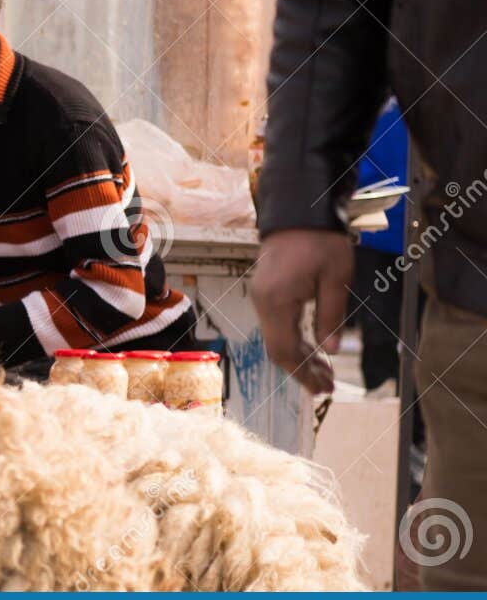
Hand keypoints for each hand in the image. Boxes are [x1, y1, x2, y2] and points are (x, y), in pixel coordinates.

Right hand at [250, 228, 353, 395]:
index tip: (324, 388)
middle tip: (326, 387)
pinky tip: (312, 348)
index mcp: (278, 300)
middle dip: (301, 371)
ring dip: (298, 358)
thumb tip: (330, 351)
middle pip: (276, 349)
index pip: (285, 349)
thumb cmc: (321, 242)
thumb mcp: (336, 280)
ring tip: (323, 372)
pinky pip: (275, 325)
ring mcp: (261, 296)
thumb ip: (331, 317)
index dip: (303, 373)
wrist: (299, 211)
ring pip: (275, 338)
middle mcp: (263, 301)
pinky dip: (293, 342)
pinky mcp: (266, 291)